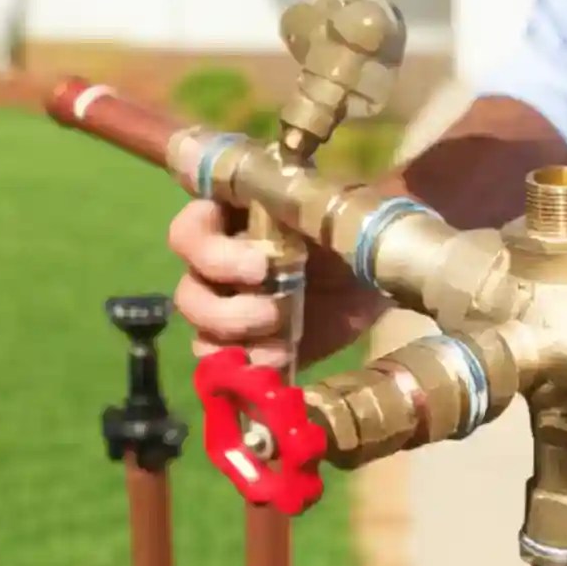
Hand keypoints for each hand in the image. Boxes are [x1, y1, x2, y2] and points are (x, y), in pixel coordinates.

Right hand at [166, 200, 384, 367]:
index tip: (260, 265)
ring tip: (278, 339)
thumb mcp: (325, 204)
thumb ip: (296, 201)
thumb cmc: (346, 225)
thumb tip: (282, 198)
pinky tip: (280, 360)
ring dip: (235, 340)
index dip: (210, 252)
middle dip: (224, 310)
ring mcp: (230, 310)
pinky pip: (227, 364)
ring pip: (200, 333)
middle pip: (187, 293)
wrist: (379, 270)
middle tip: (271, 311)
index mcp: (226, 222)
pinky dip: (248, 367)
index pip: (187, 234)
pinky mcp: (250, 344)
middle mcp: (217, 267)